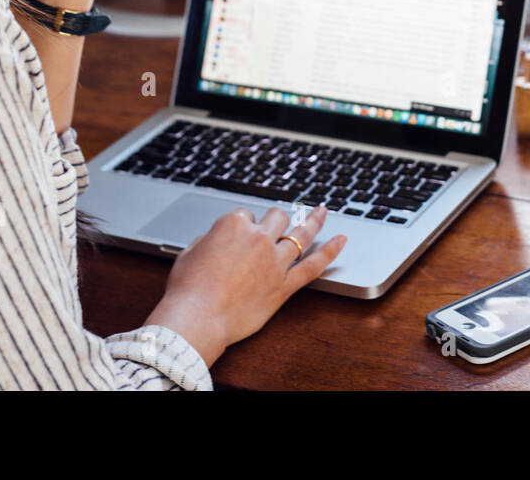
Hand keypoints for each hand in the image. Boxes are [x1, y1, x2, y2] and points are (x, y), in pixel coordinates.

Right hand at [145, 205, 347, 366]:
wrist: (197, 317)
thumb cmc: (188, 289)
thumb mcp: (189, 253)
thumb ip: (207, 241)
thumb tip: (214, 241)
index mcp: (233, 225)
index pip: (245, 215)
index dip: (244, 224)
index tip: (243, 232)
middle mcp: (258, 238)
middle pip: (277, 218)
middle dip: (278, 218)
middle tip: (280, 220)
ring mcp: (275, 261)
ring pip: (300, 234)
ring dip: (313, 221)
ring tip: (322, 212)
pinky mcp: (284, 285)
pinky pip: (313, 265)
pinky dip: (330, 251)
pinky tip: (342, 240)